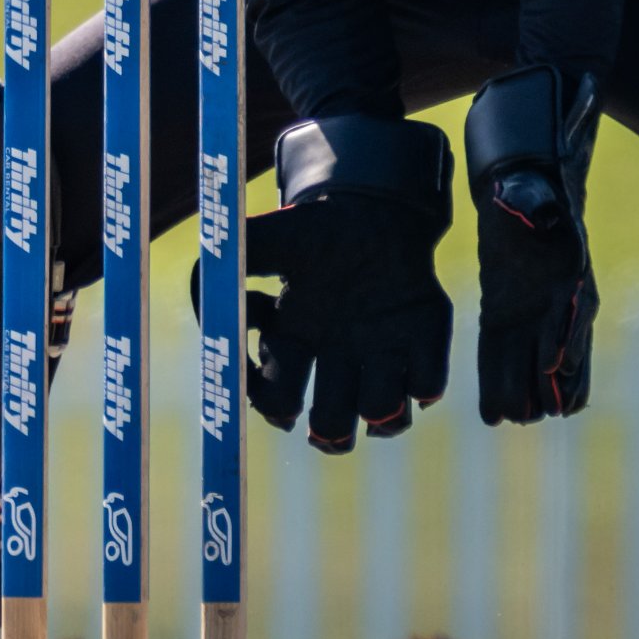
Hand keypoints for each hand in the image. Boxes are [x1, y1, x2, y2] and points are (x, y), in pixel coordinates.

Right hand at [240, 114, 451, 452]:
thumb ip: (223, 268)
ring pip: (385, 419)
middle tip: (328, 414)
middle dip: (329, 430)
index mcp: (294, 345)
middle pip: (332, 429)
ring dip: (378, 414)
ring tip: (375, 395)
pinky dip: (419, 383)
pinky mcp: (422, 345)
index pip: (275, 402)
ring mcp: (382, 358)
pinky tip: (405, 354)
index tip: (269, 372)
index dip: (268, 401)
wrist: (371, 208)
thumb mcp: (259, 239)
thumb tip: (212, 314)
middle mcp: (337, 362)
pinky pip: (427, 387)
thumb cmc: (311, 228)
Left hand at [464, 66, 599, 423]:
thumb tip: (523, 206)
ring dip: (529, 384)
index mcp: (568, 254)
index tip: (552, 368)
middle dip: (545, 376)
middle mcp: (564, 285)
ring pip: (542, 351)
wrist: (533, 161)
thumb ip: (529, 195)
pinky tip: (502, 407)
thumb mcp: (530, 175)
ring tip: (515, 419)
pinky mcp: (515, 303)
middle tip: (527, 414)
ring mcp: (543, 298)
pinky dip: (510, 373)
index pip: (571, 304)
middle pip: (560, 339)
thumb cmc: (534, 166)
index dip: (562, 336)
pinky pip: (515, 345)